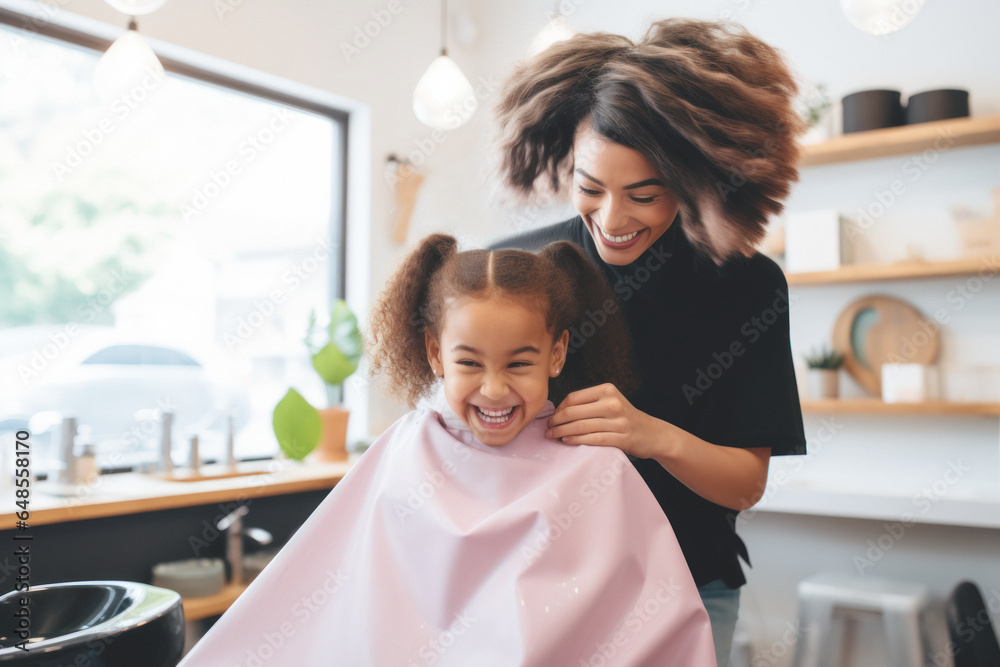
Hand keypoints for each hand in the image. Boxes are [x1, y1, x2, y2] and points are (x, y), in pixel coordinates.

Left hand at [544, 383, 667, 458]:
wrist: (652, 433)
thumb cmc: (625, 418)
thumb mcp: (611, 401)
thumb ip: (590, 403)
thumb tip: (560, 411)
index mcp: (607, 390)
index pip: (574, 397)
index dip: (559, 408)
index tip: (552, 416)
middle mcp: (612, 403)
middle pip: (574, 412)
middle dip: (557, 421)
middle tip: (548, 428)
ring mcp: (618, 421)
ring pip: (581, 426)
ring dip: (562, 432)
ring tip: (553, 435)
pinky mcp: (621, 438)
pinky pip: (592, 439)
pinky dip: (576, 440)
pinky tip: (567, 441)